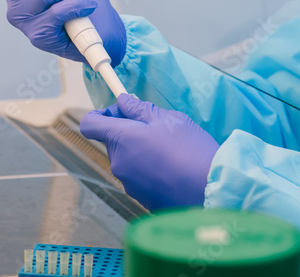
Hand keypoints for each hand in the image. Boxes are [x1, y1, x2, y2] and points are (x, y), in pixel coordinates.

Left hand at [80, 95, 219, 209]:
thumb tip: (124, 102)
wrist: (209, 190)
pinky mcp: (141, 198)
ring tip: (170, 150)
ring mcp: (128, 183)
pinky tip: (172, 168)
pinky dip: (149, 169)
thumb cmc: (190, 150)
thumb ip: (140, 109)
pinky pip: (138, 177)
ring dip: (140, 151)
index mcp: (121, 139)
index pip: (90, 124)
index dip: (101, 114)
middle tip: (157, 128)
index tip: (120, 111)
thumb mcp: (169, 119)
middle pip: (112, 141)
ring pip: (127, 159)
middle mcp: (118, 163)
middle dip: (129, 132)